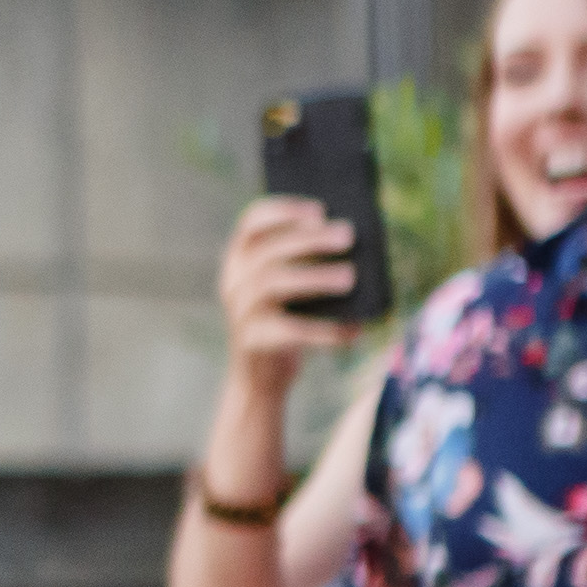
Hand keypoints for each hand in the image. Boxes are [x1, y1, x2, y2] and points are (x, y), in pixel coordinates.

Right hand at [215, 194, 362, 384]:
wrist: (261, 377)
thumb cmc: (287, 322)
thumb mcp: (292, 288)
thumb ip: (309, 263)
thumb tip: (352, 243)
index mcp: (240, 261)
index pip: (251, 224)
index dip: (284, 211)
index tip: (319, 209)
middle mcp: (233, 282)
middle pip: (266, 251)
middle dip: (308, 239)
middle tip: (347, 235)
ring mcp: (240, 312)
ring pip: (272, 284)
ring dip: (314, 277)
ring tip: (350, 277)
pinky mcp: (253, 342)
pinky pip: (289, 330)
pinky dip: (323, 330)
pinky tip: (352, 330)